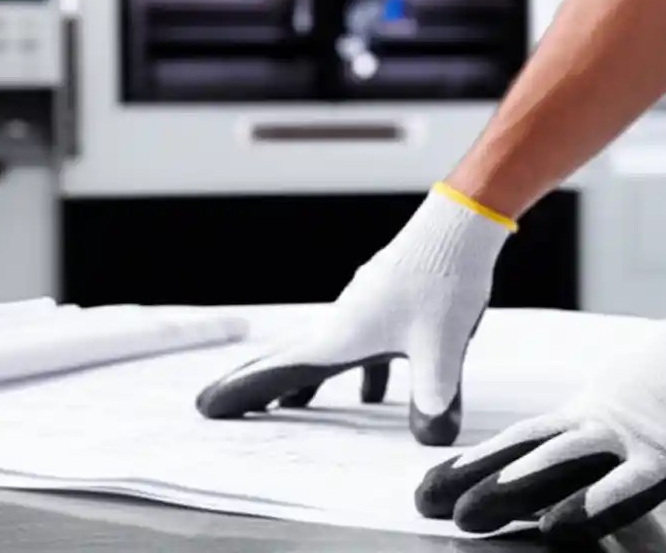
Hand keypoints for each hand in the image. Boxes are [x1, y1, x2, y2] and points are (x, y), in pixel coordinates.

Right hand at [195, 185, 512, 444]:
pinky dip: (354, 369)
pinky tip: (375, 393)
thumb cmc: (442, 283)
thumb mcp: (441, 350)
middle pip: (293, 360)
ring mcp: (363, 306)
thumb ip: (434, 398)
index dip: (244, 392)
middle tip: (225, 403)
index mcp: (342, 335)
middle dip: (262, 386)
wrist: (459, 226)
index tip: (206, 406)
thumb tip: (432, 439)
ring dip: (308, 379)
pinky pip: (359, 342)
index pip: (281, 372)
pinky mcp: (386, 299)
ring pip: (326, 350)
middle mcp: (343, 320)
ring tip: (294, 405)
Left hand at [415, 244, 665, 539]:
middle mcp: (601, 421)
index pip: (523, 437)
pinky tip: (555, 528)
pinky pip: (624, 489)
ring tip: (464, 515)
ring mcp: (633, 438)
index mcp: (594, 408)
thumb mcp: (641, 387)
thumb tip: (587, 443)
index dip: (479, 460)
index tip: (441, 477)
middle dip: (472, 480)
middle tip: (425, 501)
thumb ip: (610, 420)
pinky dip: (588, 509)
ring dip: (507, 493)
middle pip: (523, 453)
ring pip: (556, 468)